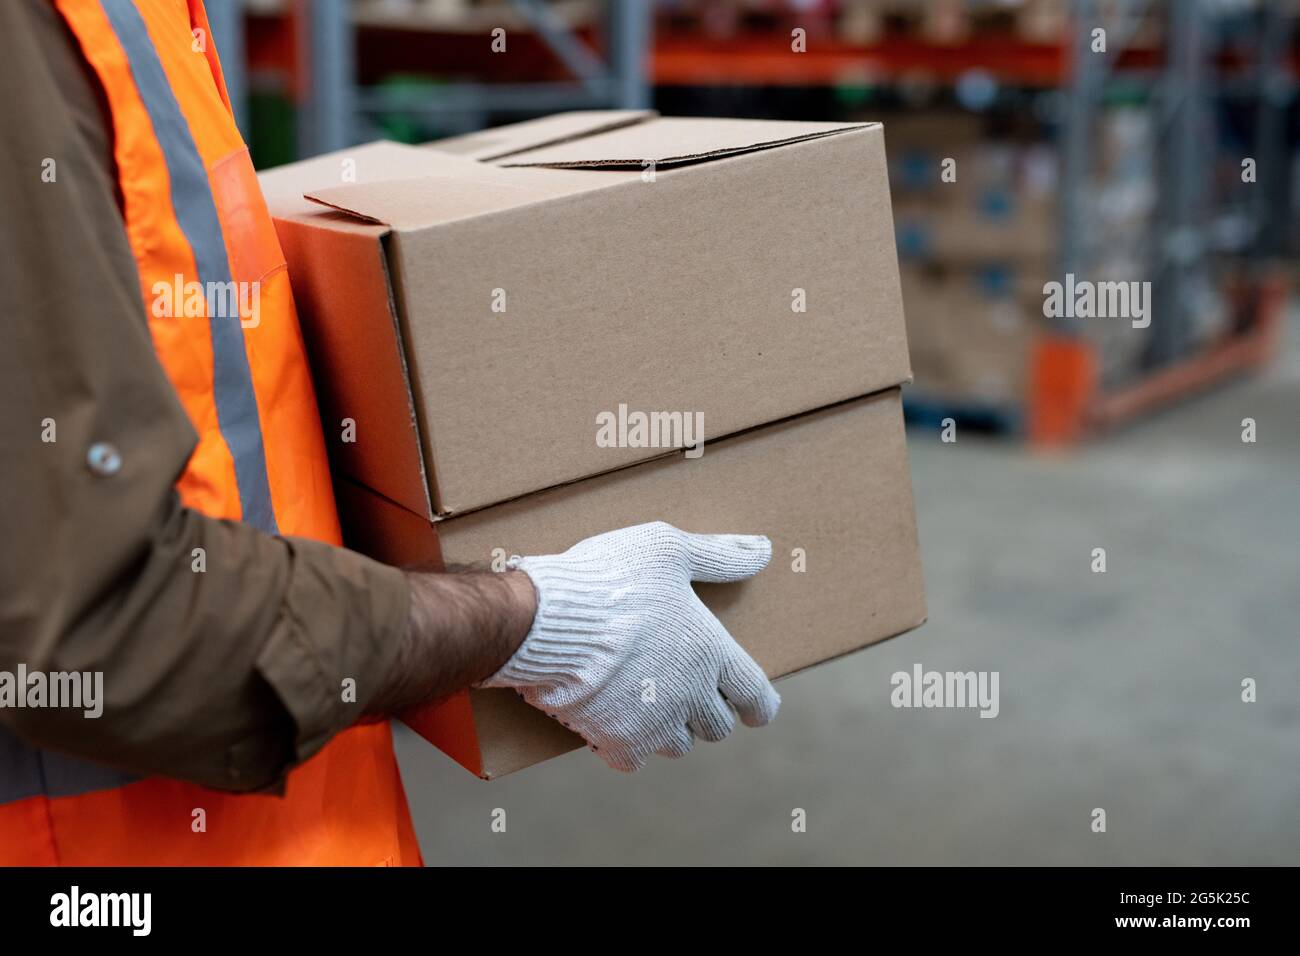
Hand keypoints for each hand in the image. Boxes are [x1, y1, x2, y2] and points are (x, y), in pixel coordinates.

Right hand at [477, 521, 779, 770]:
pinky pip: (634, 759)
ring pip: (677, 745)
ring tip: (648, 705)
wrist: (549, 621)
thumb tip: (763, 550)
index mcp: (712, 652)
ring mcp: (655, 724)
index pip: (755, 696)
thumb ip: (719, 555)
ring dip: (668, 729)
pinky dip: (626, 745)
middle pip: (716, 726)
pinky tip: (612, 722)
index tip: (754, 711)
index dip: (758, 705)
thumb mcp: (669, 549)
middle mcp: (691, 695)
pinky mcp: (617, 741)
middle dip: (705, 711)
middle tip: (684, 691)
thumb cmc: (612, 579)